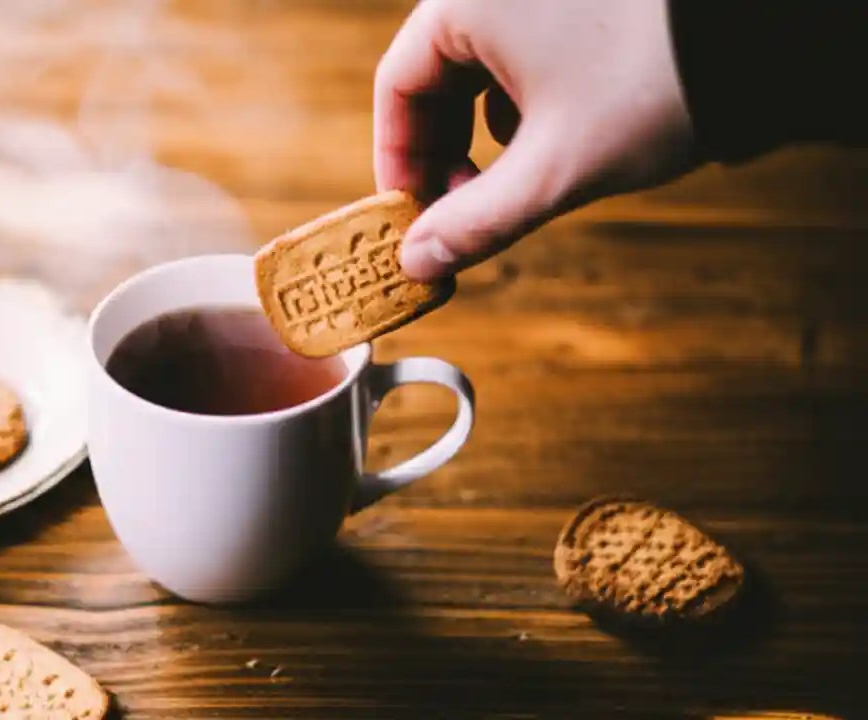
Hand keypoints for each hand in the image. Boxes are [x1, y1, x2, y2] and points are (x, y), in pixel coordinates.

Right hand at [375, 0, 697, 280]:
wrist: (768, 41)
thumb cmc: (653, 88)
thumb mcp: (553, 170)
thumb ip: (474, 222)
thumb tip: (416, 262)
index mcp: (470, 2)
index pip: (397, 86)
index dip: (396, 160)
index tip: (409, 217)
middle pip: (435, 77)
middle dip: (442, 155)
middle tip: (456, 215)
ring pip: (479, 70)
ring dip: (480, 137)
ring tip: (507, 188)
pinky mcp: (578, 4)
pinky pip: (522, 53)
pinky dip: (521, 105)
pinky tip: (549, 142)